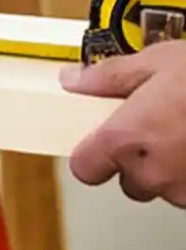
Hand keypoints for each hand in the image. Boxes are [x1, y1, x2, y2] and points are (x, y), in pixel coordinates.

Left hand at [60, 40, 185, 206]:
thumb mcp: (156, 62)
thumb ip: (109, 76)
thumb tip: (76, 80)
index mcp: (124, 139)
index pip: (85, 169)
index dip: (92, 156)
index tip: (99, 144)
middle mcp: (152, 171)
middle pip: (129, 181)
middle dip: (138, 159)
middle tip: (159, 128)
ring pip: (166, 187)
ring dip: (173, 167)